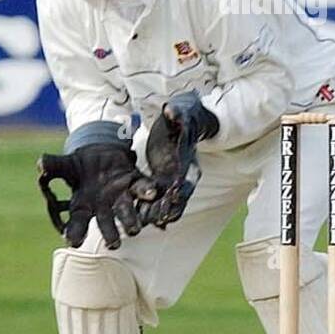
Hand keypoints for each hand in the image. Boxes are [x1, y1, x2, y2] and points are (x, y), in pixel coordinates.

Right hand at [38, 142, 158, 249]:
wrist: (102, 154)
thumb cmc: (80, 165)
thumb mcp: (65, 165)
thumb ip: (53, 166)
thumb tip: (40, 164)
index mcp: (83, 205)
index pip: (78, 223)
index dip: (75, 233)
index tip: (72, 242)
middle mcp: (103, 205)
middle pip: (106, 222)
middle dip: (110, 233)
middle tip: (113, 245)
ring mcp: (120, 195)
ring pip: (126, 210)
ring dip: (131, 220)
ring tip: (134, 230)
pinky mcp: (134, 182)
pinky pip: (142, 188)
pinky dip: (147, 191)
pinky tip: (152, 193)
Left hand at [138, 91, 219, 227]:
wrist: (182, 123)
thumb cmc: (179, 116)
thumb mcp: (177, 112)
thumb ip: (175, 113)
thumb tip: (170, 110)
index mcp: (187, 155)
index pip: (185, 171)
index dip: (180, 182)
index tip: (174, 191)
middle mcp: (184, 170)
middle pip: (178, 192)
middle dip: (169, 205)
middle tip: (159, 218)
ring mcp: (174, 178)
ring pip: (169, 199)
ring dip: (160, 212)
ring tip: (149, 224)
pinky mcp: (163, 180)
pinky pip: (160, 198)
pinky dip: (155, 210)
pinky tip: (146, 222)